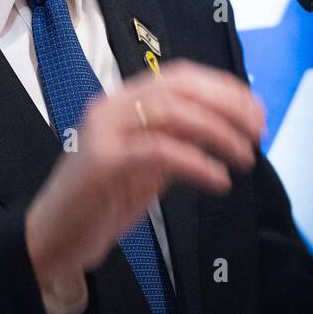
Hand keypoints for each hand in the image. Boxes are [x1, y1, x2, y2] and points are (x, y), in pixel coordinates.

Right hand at [24, 59, 264, 310]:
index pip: (180, 76)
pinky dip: (196, 162)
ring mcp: (103, 130)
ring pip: (171, 112)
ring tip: (245, 157)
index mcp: (124, 102)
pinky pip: (159, 150)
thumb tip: (227, 127)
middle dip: (227, 104)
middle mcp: (111, 107)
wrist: (53, 237)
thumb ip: (179, 141)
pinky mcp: (102, 161)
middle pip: (179, 87)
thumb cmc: (101, 201)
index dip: (223, 88)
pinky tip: (218, 179)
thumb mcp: (149, 165)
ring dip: (217, 131)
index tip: (256, 108)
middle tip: (258, 129)